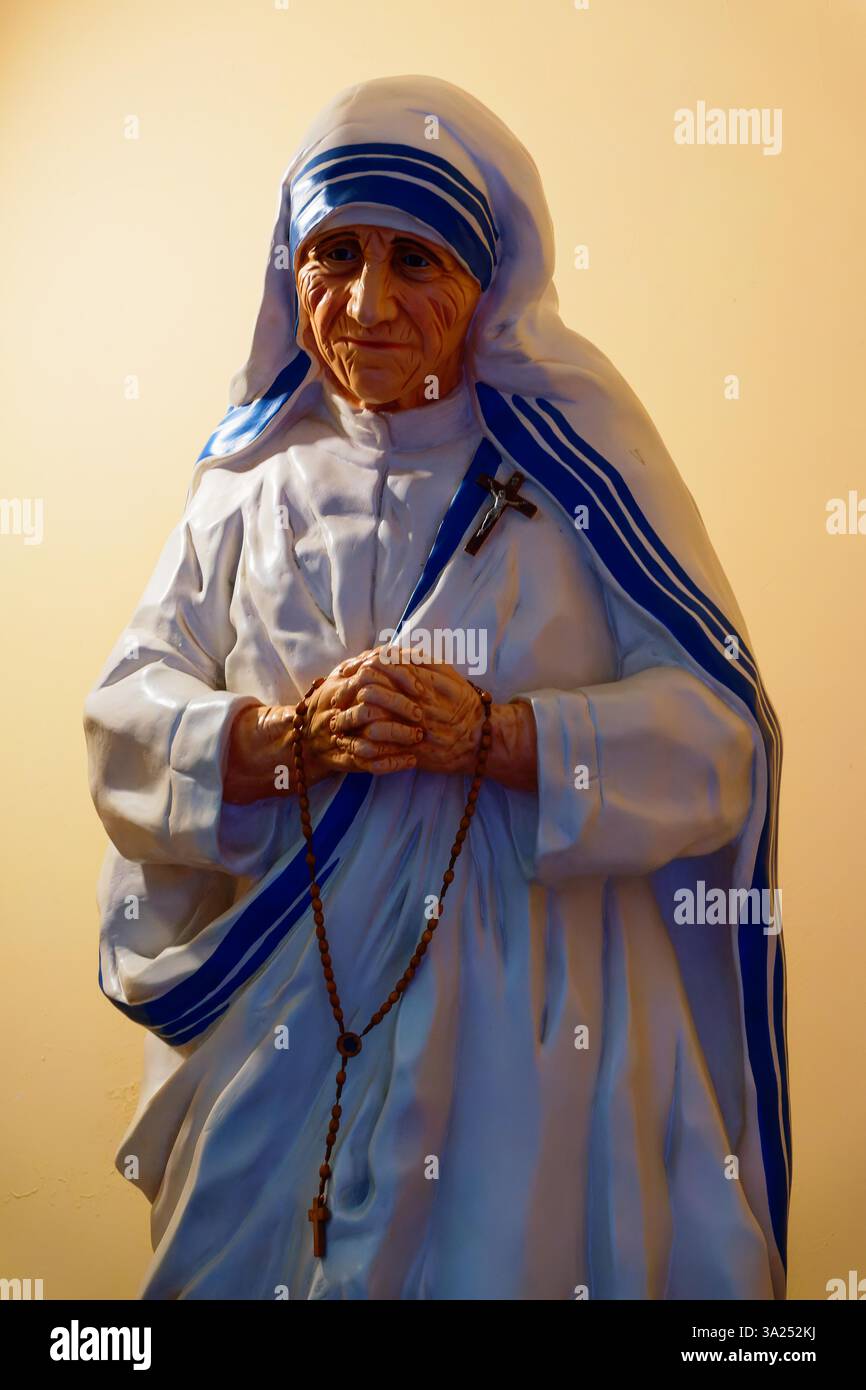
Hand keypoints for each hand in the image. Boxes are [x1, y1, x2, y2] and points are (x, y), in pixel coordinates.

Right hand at [306, 649, 422, 776]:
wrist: (304, 741)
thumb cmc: (330, 703)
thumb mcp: (339, 678)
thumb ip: (364, 664)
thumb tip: (398, 650)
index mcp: (338, 686)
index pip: (370, 673)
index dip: (398, 678)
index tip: (419, 688)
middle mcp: (337, 710)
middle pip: (370, 704)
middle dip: (399, 708)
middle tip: (420, 714)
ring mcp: (340, 735)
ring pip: (370, 734)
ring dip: (398, 735)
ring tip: (418, 736)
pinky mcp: (344, 758)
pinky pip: (370, 763)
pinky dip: (392, 762)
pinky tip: (410, 760)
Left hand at [331, 650, 482, 774]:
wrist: (479, 740)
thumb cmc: (462, 704)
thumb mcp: (449, 675)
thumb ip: (424, 661)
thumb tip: (395, 650)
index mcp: (426, 683)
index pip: (388, 666)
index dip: (367, 666)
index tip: (355, 668)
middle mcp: (418, 705)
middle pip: (375, 691)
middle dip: (353, 691)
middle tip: (340, 693)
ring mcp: (415, 729)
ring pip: (374, 720)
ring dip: (354, 717)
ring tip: (343, 716)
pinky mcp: (413, 752)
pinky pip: (383, 748)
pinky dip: (365, 743)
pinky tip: (354, 739)